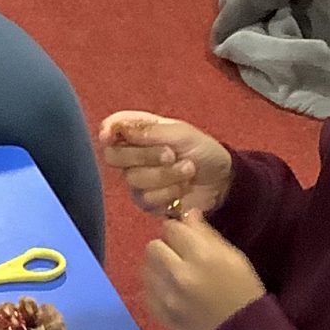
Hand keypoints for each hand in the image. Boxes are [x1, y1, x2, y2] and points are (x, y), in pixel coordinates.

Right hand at [98, 112, 232, 216]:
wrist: (222, 180)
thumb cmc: (202, 149)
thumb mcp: (182, 133)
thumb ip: (151, 131)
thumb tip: (121, 130)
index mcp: (139, 131)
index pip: (111, 128)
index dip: (107, 131)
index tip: (110, 135)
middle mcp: (132, 154)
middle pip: (113, 156)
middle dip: (144, 156)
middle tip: (171, 154)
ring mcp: (137, 179)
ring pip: (133, 179)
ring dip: (165, 175)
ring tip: (188, 169)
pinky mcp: (147, 201)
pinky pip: (146, 199)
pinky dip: (169, 192)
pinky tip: (183, 187)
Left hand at [143, 216, 264, 329]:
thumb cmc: (243, 291)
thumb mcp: (234, 257)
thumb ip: (207, 234)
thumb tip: (188, 214)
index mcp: (201, 256)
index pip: (172, 228)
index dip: (178, 230)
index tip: (186, 238)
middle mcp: (179, 274)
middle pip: (153, 246)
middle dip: (166, 248)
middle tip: (179, 257)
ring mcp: (166, 296)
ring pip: (146, 267)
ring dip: (158, 267)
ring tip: (174, 275)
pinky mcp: (159, 314)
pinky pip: (146, 290)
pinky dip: (156, 288)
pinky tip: (171, 292)